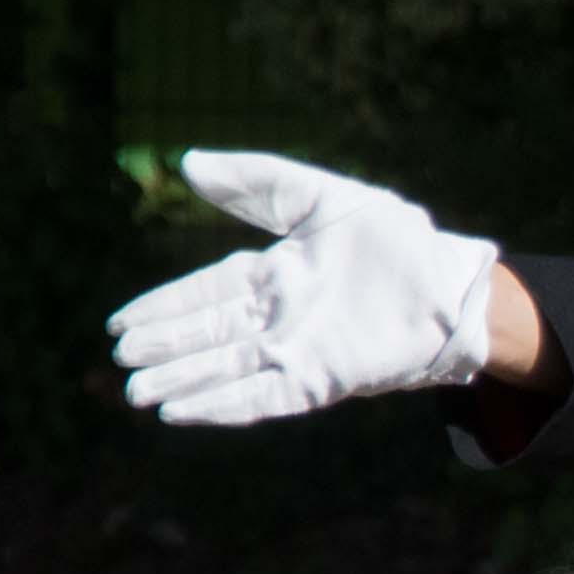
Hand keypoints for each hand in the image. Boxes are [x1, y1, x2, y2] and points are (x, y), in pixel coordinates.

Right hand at [114, 152, 504, 427]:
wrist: (453, 286)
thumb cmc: (396, 241)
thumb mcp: (323, 197)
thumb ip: (259, 181)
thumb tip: (188, 161)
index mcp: (274, 275)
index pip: (205, 293)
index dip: (163, 308)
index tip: (119, 323)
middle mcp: (279, 318)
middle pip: (208, 336)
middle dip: (166, 349)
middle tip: (121, 363)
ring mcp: (298, 352)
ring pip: (227, 370)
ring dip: (185, 382)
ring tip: (140, 395)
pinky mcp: (322, 380)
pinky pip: (265, 396)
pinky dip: (226, 404)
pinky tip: (187, 412)